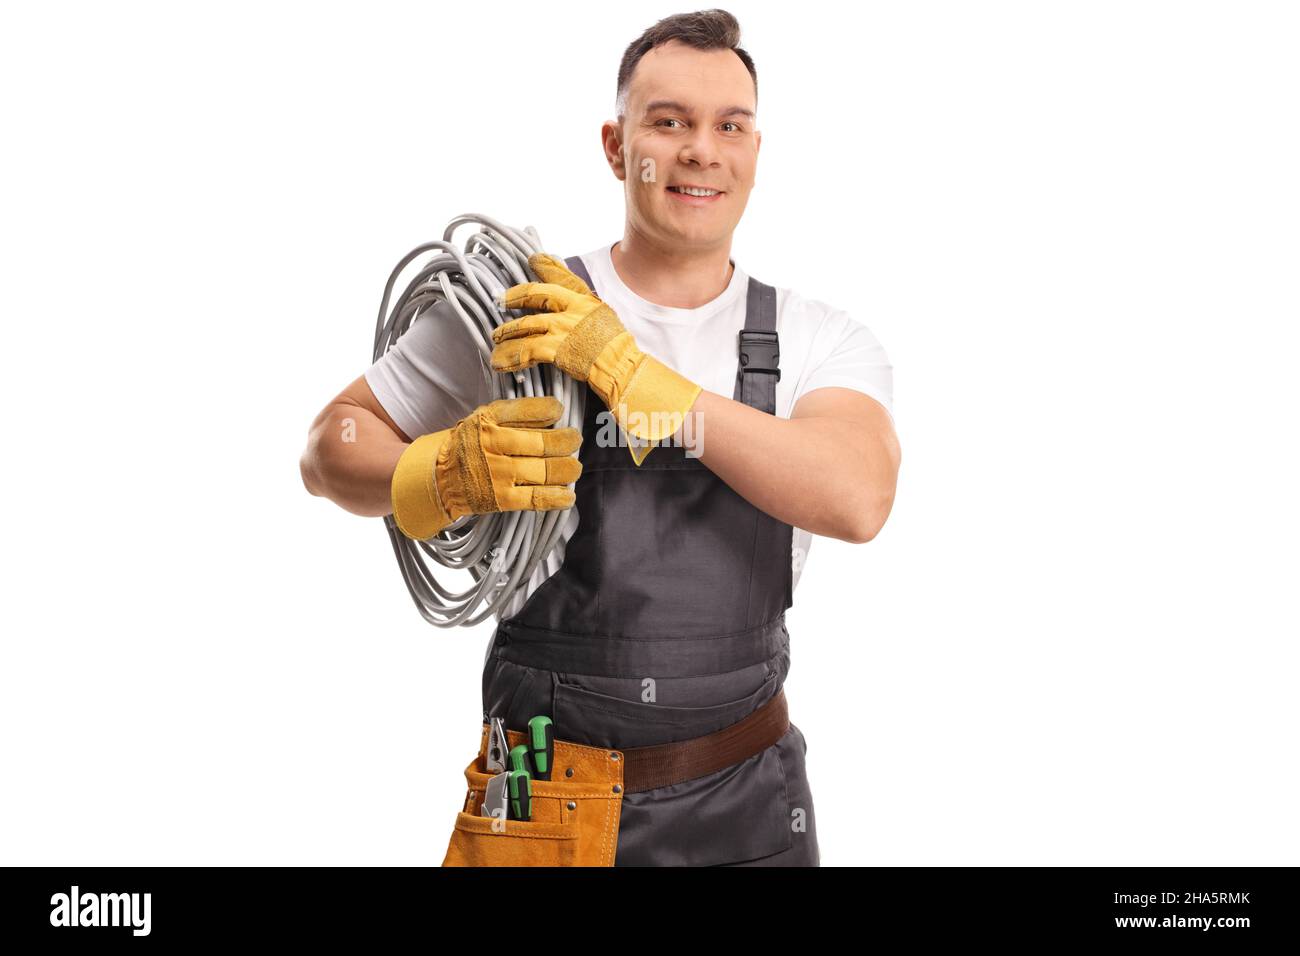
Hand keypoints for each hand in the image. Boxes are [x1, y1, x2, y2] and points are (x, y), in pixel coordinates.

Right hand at [390, 396, 581, 540]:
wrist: (438, 478)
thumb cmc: (467, 445)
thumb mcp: (482, 419)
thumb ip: (512, 413)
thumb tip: (554, 407)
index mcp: (488, 420)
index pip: (527, 410)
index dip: (550, 409)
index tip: (560, 410)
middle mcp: (493, 445)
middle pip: (543, 443)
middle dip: (567, 441)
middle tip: (575, 440)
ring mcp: (498, 473)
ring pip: (545, 471)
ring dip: (567, 469)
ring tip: (574, 467)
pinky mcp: (500, 499)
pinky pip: (536, 498)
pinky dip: (557, 498)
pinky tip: (568, 496)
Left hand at [492, 253, 701, 464]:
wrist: (623, 368)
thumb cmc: (616, 348)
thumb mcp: (604, 317)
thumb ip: (585, 307)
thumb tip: (574, 304)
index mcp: (584, 299)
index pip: (561, 275)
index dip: (544, 264)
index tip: (531, 258)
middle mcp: (572, 308)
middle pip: (535, 295)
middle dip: (513, 297)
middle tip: (499, 300)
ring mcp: (563, 328)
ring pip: (525, 325)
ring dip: (507, 332)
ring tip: (496, 339)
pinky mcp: (556, 348)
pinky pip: (526, 350)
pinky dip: (510, 357)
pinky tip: (500, 363)